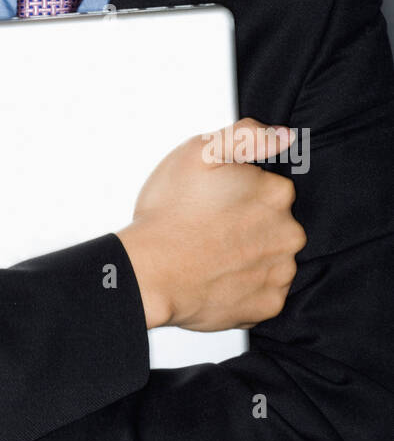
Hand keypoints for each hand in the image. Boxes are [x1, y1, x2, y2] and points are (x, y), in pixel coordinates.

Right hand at [116, 118, 305, 331]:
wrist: (150, 273)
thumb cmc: (169, 213)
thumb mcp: (199, 152)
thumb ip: (247, 135)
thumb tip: (284, 136)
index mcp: (276, 193)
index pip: (268, 186)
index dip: (237, 191)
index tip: (213, 199)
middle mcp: (289, 233)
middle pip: (273, 222)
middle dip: (247, 223)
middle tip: (208, 226)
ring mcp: (280, 272)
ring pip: (269, 256)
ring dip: (247, 254)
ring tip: (209, 253)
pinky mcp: (269, 305)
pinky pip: (263, 290)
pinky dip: (244, 285)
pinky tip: (217, 276)